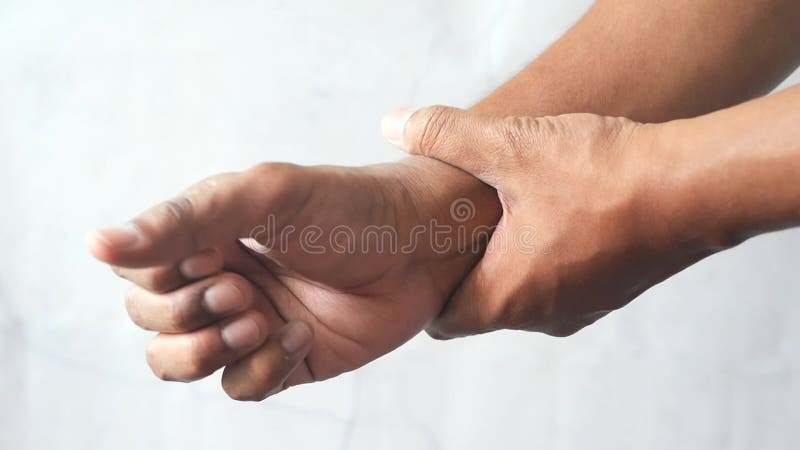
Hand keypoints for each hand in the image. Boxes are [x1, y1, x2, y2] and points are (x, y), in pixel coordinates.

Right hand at [88, 160, 498, 399]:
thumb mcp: (264, 197)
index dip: (161, 280)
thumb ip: (185, 219)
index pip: (137, 273)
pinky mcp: (286, 358)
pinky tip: (301, 336)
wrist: (423, 245)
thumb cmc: (347, 207)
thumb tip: (96, 243)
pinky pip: (241, 387)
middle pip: (150, 323)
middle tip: (243, 291)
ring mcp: (250, 323)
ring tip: (261, 318)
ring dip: (211, 350)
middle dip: (187, 316)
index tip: (214, 258)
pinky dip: (261, 370)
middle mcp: (221, 279)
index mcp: (206, 236)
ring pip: (181, 363)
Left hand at [383, 106, 704, 336]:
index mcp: (508, 296)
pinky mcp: (612, 291)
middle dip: (465, 270)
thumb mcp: (511, 147)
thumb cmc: (602, 176)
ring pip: (525, 293)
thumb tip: (394, 124)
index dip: (426, 289)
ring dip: (509, 260)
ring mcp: (583, 307)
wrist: (695, 188)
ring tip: (504, 213)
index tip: (421, 257)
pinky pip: (561, 282)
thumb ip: (446, 135)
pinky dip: (547, 257)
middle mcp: (543, 315)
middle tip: (455, 228)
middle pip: (483, 306)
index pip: (444, 321)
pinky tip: (554, 211)